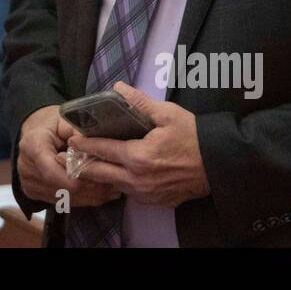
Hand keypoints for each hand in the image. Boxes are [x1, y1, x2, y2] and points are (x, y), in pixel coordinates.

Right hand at [17, 104, 119, 208]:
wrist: (34, 131)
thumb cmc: (53, 123)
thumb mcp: (66, 119)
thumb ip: (80, 133)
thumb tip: (98, 148)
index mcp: (32, 146)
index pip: (55, 172)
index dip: (79, 176)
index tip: (103, 172)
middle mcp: (26, 168)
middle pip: (63, 187)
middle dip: (91, 187)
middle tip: (116, 183)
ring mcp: (29, 183)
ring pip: (66, 198)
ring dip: (90, 195)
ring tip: (112, 189)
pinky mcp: (33, 193)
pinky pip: (62, 201)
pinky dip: (83, 198)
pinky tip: (99, 193)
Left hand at [67, 83, 210, 207]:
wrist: (219, 164)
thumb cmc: (193, 136)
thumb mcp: (167, 114)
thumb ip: (139, 102)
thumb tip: (118, 87)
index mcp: (138, 157)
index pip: (102, 150)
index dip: (84, 145)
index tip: (71, 140)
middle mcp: (138, 180)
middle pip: (100, 174)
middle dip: (84, 165)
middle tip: (72, 156)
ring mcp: (147, 194)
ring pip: (115, 186)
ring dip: (102, 176)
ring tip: (91, 163)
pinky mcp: (156, 201)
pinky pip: (131, 193)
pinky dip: (121, 183)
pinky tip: (118, 173)